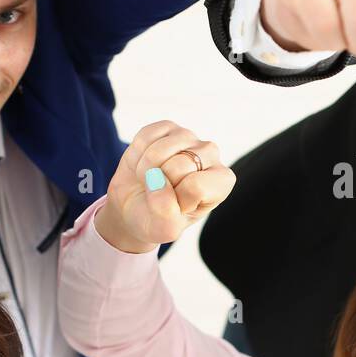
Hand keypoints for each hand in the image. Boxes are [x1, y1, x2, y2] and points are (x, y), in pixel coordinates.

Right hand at [95, 121, 234, 253]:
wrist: (133, 207)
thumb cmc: (156, 218)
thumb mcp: (164, 229)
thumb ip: (165, 211)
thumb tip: (156, 178)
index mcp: (221, 182)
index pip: (197, 187)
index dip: (177, 200)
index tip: (177, 205)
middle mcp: (211, 155)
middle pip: (179, 167)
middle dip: (159, 184)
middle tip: (161, 191)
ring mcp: (189, 137)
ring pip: (160, 150)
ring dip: (145, 170)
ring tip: (151, 179)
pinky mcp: (167, 127)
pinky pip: (146, 137)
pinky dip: (137, 154)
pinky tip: (144, 164)